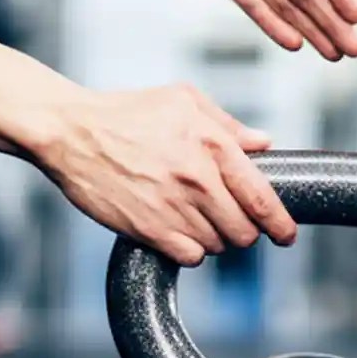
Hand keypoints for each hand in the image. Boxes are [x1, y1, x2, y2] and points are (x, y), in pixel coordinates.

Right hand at [40, 84, 297, 266]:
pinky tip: (177, 230)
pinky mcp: (149, 229)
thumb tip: (263, 144)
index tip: (286, 235)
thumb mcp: (182, 100)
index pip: (261, 197)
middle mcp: (197, 179)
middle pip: (244, 230)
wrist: (70, 132)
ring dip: (213, 238)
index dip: (280, 223)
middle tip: (230, 220)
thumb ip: (227, 124)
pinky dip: (189, 250)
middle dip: (244, 230)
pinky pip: (190, 257)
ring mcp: (173, 207)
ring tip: (194, 217)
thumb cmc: (125, 112)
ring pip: (217, 245)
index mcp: (212, 144)